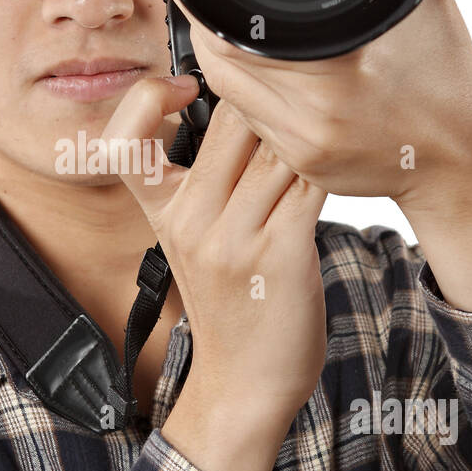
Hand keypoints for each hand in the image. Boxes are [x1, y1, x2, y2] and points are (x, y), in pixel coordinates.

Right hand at [101, 75, 327, 470]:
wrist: (246, 382)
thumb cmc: (231, 302)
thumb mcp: (195, 239)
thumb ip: (207, 180)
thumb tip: (243, 107)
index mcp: (160, 211)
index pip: (126, 140)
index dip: (145, 98)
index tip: (182, 88)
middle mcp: (188, 220)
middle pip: (230, 122)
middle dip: (270, 103)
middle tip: (301, 99)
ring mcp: (231, 238)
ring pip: (278, 148)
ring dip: (311, 135)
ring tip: (333, 129)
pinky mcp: (278, 253)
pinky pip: (309, 184)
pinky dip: (331, 168)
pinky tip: (345, 165)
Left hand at [170, 0, 471, 209]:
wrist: (467, 155)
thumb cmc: (449, 77)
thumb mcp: (424, 2)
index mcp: (336, 75)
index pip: (235, 36)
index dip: (208, 6)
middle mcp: (313, 118)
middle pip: (219, 67)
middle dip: (206, 30)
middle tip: (206, 0)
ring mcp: (303, 148)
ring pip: (228, 97)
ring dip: (220, 60)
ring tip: (228, 29)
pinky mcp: (302, 165)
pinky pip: (252, 123)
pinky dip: (246, 92)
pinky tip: (259, 70)